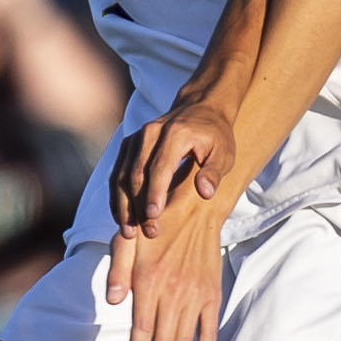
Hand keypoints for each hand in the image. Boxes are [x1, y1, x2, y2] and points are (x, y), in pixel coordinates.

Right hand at [106, 100, 235, 236]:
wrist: (201, 109)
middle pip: (137, 174)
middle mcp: (151, 133)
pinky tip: (121, 217)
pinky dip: (117, 196)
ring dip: (124, 205)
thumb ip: (214, 172)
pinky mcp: (129, 144)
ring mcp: (137, 138)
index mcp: (175, 134)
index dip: (154, 194)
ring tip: (129, 232)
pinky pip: (116, 172)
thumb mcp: (224, 153)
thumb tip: (205, 192)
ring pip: (121, 175)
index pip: (160, 167)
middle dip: (140, 206)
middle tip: (149, 232)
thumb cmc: (215, 136)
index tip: (153, 217)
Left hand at [114, 191, 225, 340]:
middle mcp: (174, 294)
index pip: (141, 330)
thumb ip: (119, 270)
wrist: (197, 206)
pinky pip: (208, 333)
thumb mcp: (128, 239)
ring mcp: (196, 297)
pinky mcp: (212, 295)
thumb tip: (113, 302)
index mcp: (150, 283)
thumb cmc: (156, 223)